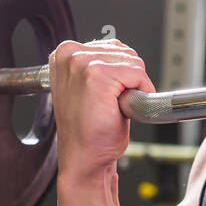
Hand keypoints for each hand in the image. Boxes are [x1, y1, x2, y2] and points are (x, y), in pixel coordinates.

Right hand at [48, 39, 154, 181]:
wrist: (85, 157)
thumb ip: (101, 64)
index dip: (123, 74)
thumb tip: (123, 51)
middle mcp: (70, 54)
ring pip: (134, 63)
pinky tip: (120, 108)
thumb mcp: (89, 86)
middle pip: (127, 53)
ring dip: (133, 88)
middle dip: (129, 80)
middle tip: (109, 103)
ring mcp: (81, 63)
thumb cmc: (90, 129)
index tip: (108, 94)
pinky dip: (140, 93)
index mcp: (65, 53)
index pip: (116, 48)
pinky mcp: (96, 75)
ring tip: (111, 106)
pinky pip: (138, 74)